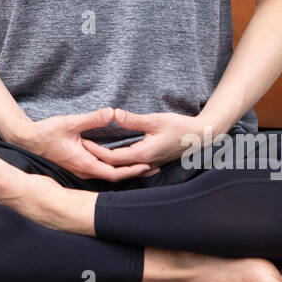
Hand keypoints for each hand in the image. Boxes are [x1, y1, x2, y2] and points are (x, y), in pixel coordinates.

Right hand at [14, 107, 153, 182]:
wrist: (28, 139)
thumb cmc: (47, 132)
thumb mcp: (71, 122)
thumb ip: (92, 119)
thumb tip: (112, 112)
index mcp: (85, 163)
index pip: (113, 173)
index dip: (131, 170)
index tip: (147, 166)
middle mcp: (84, 170)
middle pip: (113, 177)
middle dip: (133, 172)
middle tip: (152, 168)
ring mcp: (80, 169)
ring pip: (106, 175)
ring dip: (123, 171)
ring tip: (141, 166)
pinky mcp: (77, 165)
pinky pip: (99, 170)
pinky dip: (112, 168)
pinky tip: (119, 161)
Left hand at [78, 109, 205, 176]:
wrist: (200, 136)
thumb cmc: (179, 127)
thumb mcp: (154, 119)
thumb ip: (133, 119)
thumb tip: (114, 114)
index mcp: (142, 154)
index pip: (111, 158)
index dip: (95, 151)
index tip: (81, 141)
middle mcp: (144, 163)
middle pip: (114, 166)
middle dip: (97, 157)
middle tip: (81, 146)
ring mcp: (149, 165)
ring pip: (123, 167)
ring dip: (107, 161)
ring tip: (92, 151)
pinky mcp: (153, 162)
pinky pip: (132, 165)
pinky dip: (119, 162)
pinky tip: (113, 155)